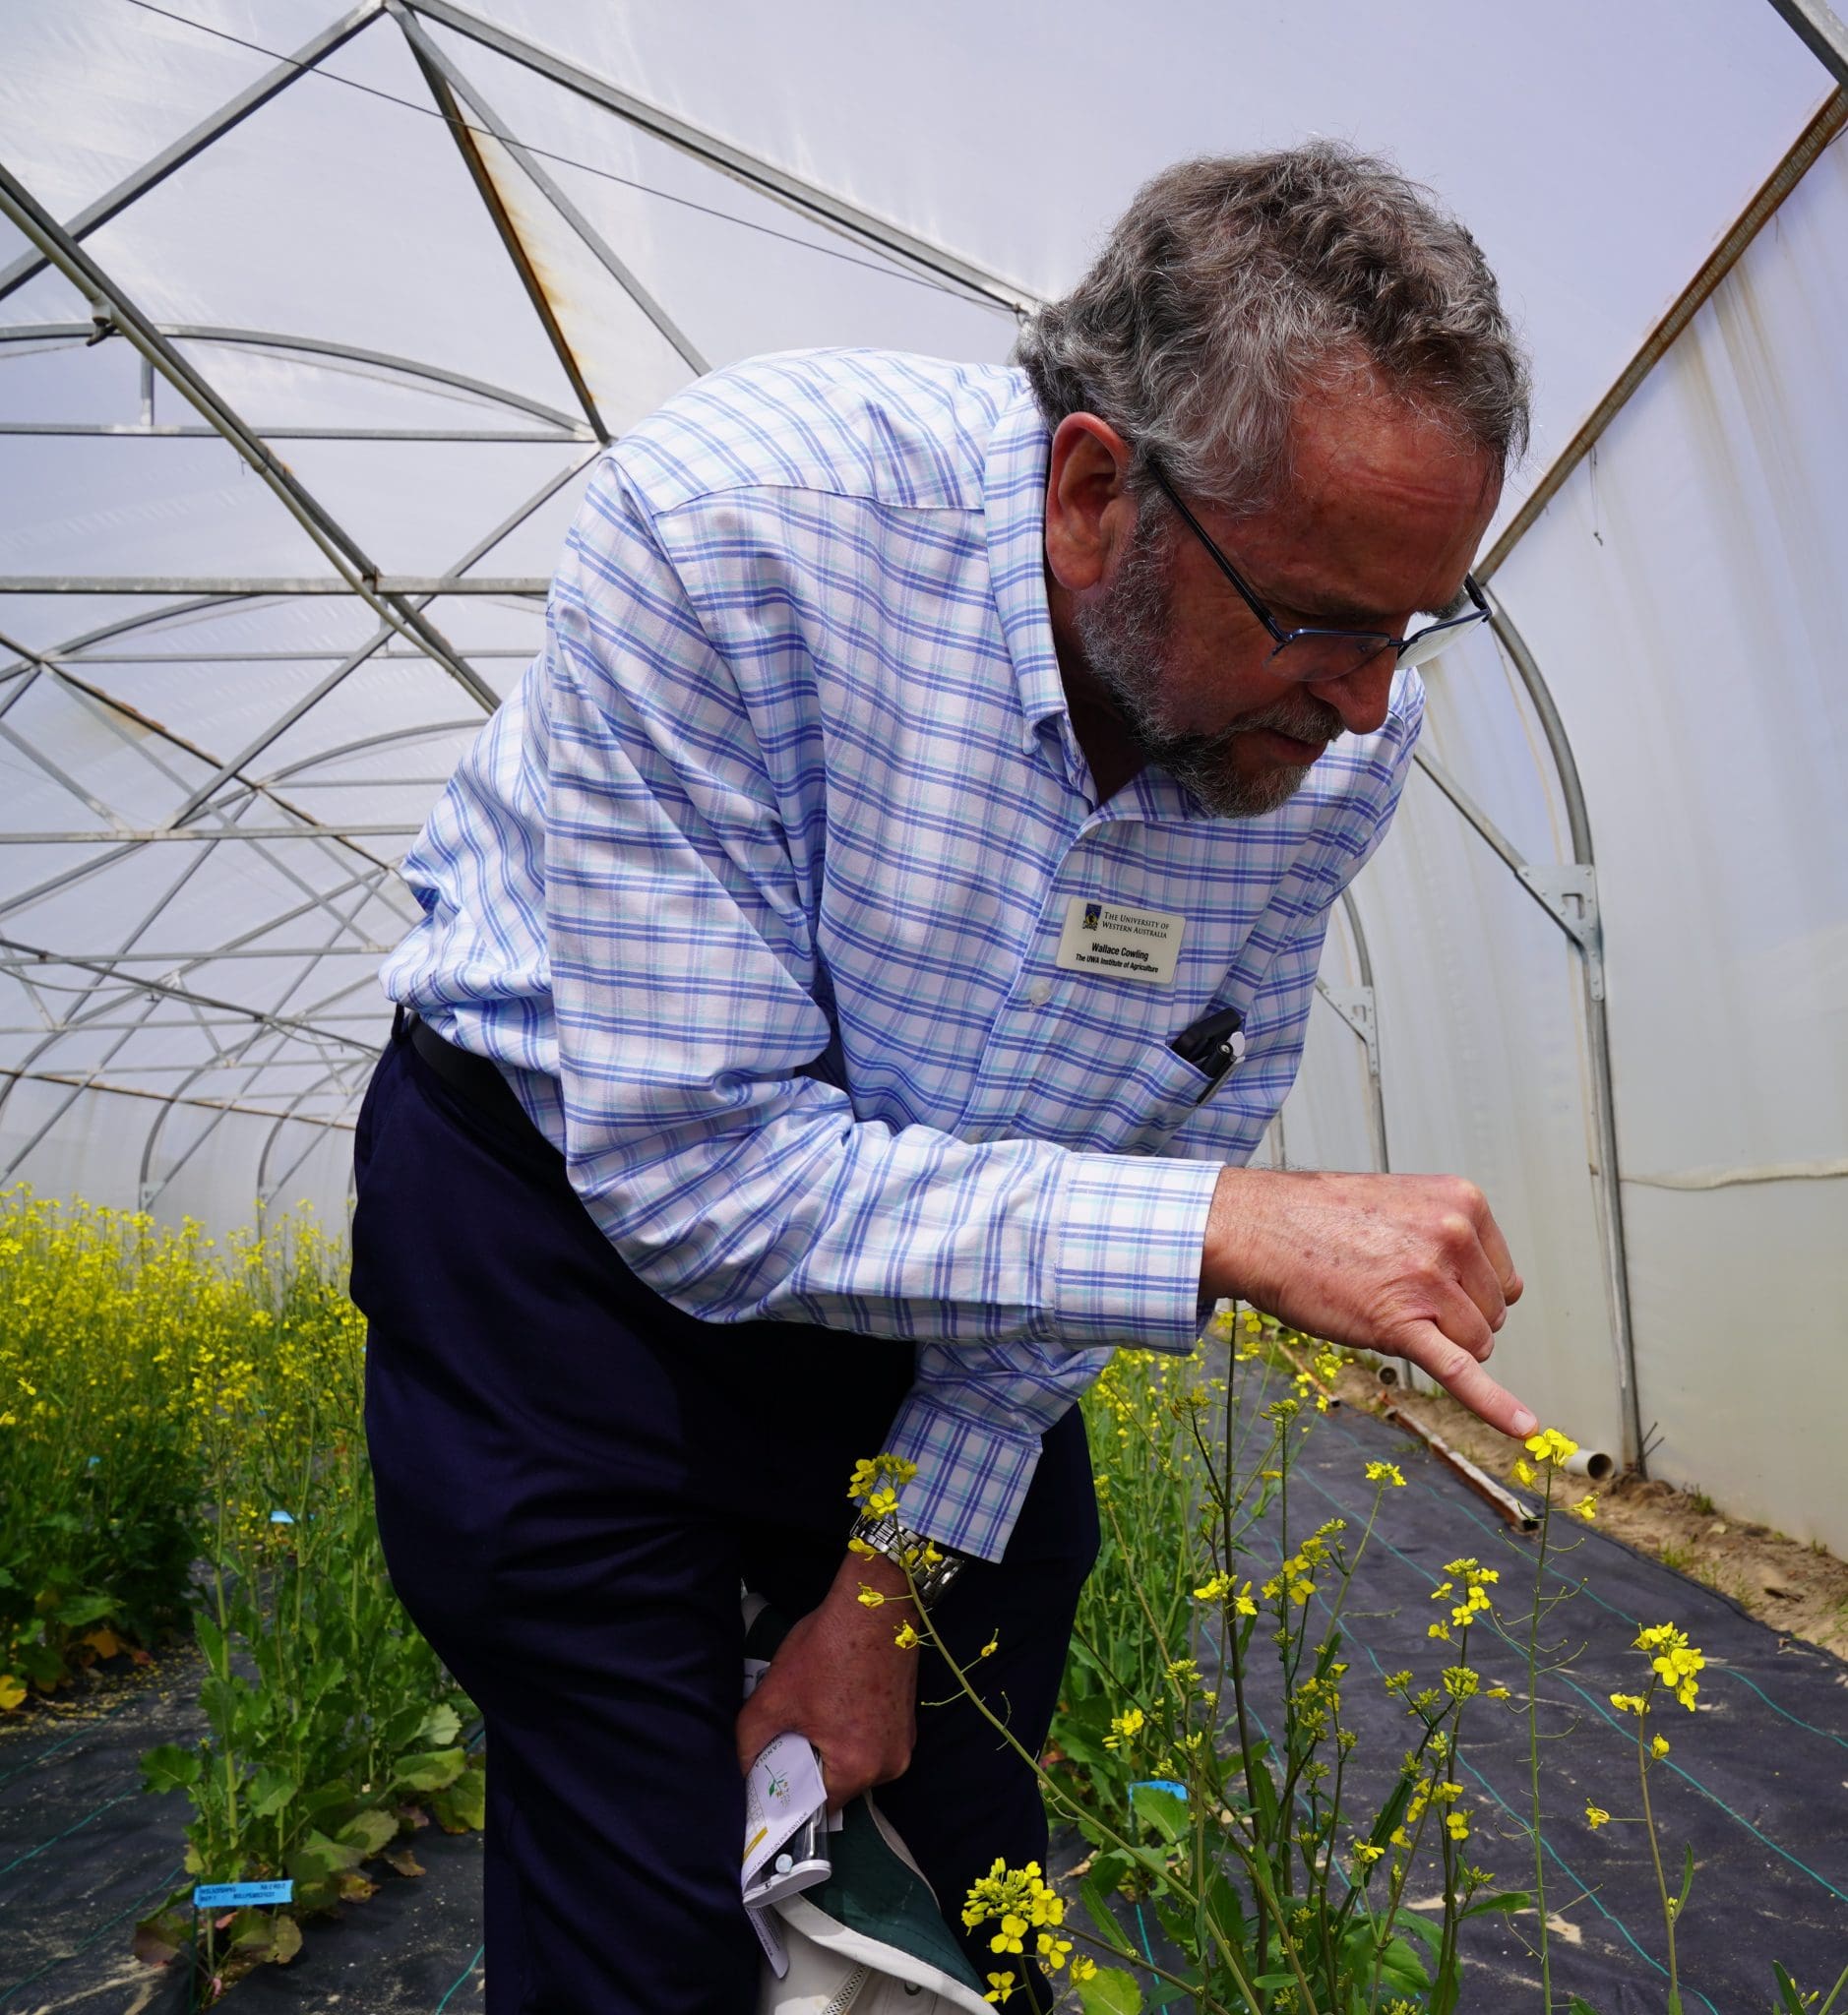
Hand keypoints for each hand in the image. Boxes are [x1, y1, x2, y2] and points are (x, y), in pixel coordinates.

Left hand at [735, 1550, 917, 1811]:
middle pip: (839, 1784)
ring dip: (834, 1746)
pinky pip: (873, 1741)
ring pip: (856, 1761)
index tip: (775, 1775)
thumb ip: (749, 1743)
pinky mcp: (909, 1719)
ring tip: (816, 1713)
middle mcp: (890, 1766)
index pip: (818, 1806)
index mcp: (859, 1768)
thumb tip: (742, 1773)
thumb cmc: (826, 1651)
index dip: (792, 1793)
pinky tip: (838, 1700)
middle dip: (813, 1765)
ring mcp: (905, 1742)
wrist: (874, 1603)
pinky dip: (854, 1730)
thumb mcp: (775, 1697)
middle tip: (793, 1734)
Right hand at [1202, 1166, 1534, 1438]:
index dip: (1465, 1292)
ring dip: (1435, 1342)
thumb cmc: (1321, 1218)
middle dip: (1449, 1318)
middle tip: (1392, 1292)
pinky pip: (1460, 1372)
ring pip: (1475, 1344)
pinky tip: (1522, 1426)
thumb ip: (1453, 1237)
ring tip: (1383, 1309)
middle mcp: (1454, 1235)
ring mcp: (1429, 1281)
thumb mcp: (1403, 1202)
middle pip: (1492, 1313)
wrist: (1260, 1227)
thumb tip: (1504, 1290)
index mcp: (1463, 1201)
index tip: (1424, 1284)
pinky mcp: (1401, 1324)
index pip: (1503, 1278)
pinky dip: (1494, 1405)